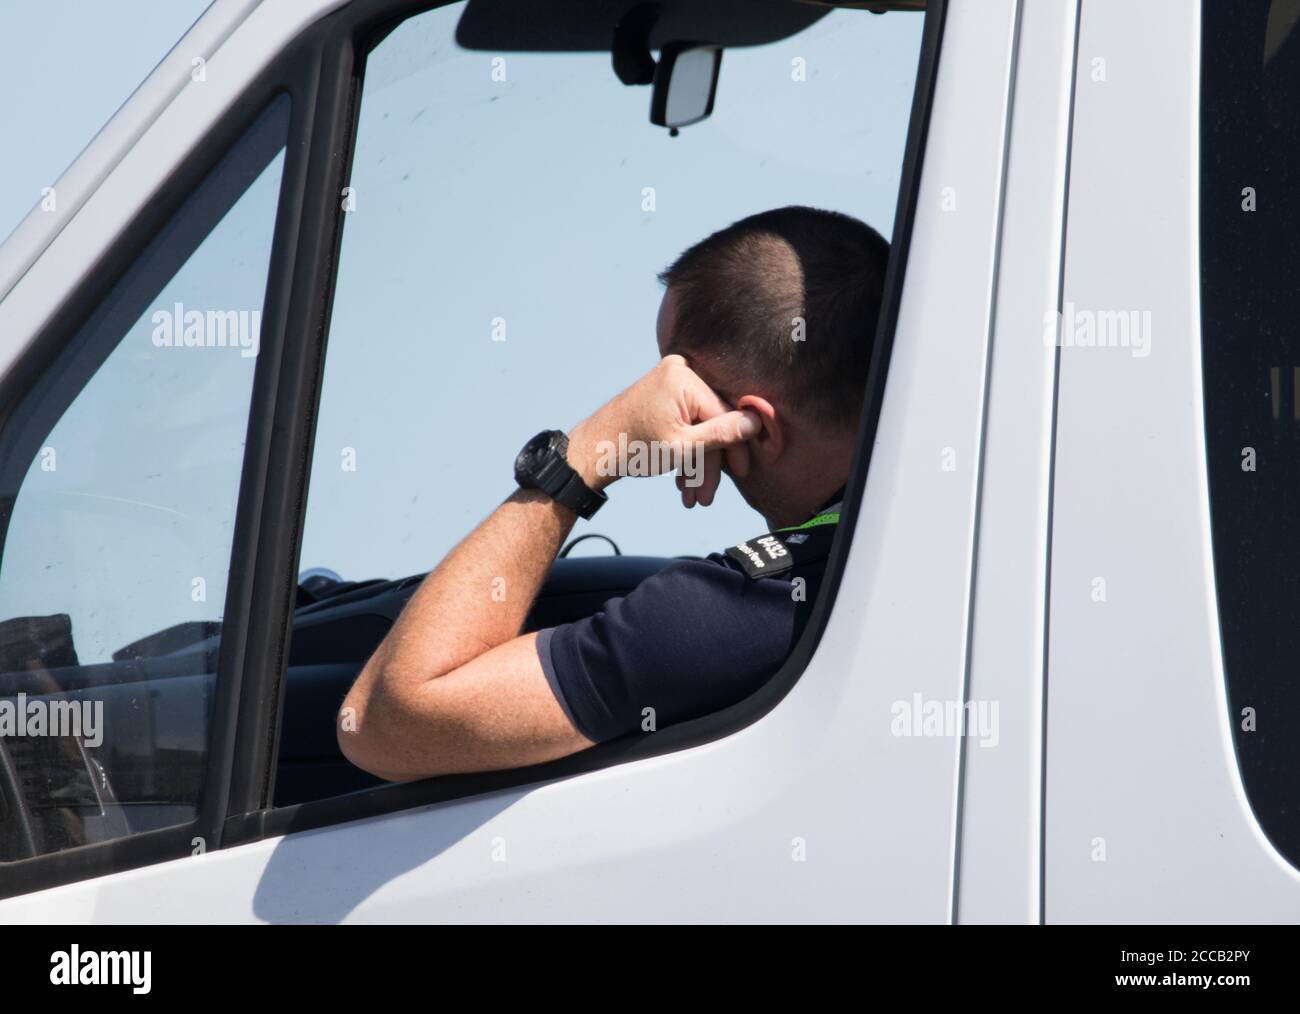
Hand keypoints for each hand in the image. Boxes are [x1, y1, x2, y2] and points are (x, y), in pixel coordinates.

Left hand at [568, 355, 759, 507]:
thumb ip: (722, 434)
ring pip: (698, 425)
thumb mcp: (683, 447)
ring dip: (697, 463)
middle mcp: (679, 371)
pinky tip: (681, 480)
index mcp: (684, 379)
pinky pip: (686, 420)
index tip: (740, 474)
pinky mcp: (663, 392)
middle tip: (706, 497)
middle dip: (709, 464)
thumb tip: (757, 421)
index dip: (734, 447)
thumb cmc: (632, 448)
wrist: (593, 450)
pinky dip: (685, 449)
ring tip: (692, 496)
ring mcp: (670, 380)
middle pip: (711, 421)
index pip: (724, 415)